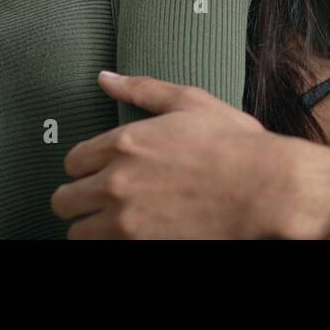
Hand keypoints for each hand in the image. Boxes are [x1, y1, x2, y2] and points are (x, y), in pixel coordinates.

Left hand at [50, 72, 275, 238]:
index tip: (101, 171)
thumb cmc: (235, 145)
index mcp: (124, 142)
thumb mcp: (189, 102)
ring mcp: (126, 220)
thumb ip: (141, 89)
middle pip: (63, 200)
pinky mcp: (140, 247)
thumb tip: (106, 78)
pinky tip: (130, 235)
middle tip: (98, 200)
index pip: (72, 162)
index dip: (86, 167)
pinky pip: (102, 252)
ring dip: (89, 227)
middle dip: (78, 199)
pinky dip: (110, 244)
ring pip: (76, 233)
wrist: (266, 189)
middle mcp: (117, 182)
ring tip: (110, 223)